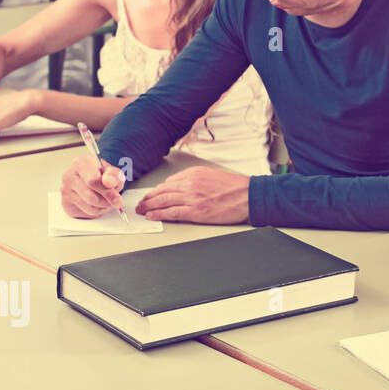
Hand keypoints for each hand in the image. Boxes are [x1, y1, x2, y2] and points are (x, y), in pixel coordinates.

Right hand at [61, 153, 125, 218]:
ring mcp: (65, 190)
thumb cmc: (99, 172)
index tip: (117, 198)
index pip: (93, 181)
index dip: (108, 192)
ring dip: (103, 207)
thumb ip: (114, 175)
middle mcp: (69, 175)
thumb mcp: (111, 170)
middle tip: (117, 202)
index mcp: (81, 163)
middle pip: (92, 197)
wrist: (86, 177)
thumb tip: (110, 183)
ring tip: (108, 201)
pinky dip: (96, 211)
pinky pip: (85, 212)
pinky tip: (99, 204)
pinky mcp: (65, 202)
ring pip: (89, 207)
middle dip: (107, 201)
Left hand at [135, 167, 249, 223]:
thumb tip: (178, 185)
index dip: (156, 191)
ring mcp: (192, 198)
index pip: (169, 182)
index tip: (151, 196)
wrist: (248, 196)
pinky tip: (152, 216)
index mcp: (194, 173)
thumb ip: (195, 179)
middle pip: (162, 191)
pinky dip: (159, 214)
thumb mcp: (212, 175)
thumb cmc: (235, 187)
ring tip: (141, 211)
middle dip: (148, 199)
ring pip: (163, 201)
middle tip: (139, 205)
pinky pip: (172, 212)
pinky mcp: (196, 211)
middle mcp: (190, 184)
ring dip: (149, 206)